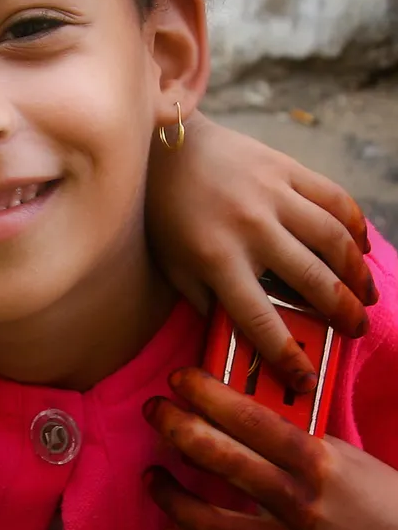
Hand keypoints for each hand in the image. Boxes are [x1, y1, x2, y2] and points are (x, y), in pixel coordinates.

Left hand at [143, 367, 397, 529]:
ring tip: (152, 477)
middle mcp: (301, 506)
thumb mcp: (346, 457)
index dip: (208, 395)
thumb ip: (294, 438)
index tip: (178, 379)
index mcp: (319, 464)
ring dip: (171, 498)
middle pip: (224, 462)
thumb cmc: (381, 502)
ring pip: (211, 525)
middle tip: (153, 411)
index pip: (253, 420)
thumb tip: (234, 411)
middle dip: (178, 429)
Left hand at [147, 113, 376, 391]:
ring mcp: (271, 195)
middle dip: (340, 312)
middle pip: (310, 279)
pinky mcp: (285, 168)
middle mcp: (249, 228)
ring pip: (332, 238)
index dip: (285, 354)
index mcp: (216, 259)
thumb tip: (237, 337)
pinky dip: (354, 223)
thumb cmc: (164, 216)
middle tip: (356, 330)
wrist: (163, 150)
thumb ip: (204, 302)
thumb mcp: (173, 267)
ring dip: (356, 271)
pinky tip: (362, 246)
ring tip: (366, 294)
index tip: (305, 379)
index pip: (259, 318)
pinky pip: (333, 198)